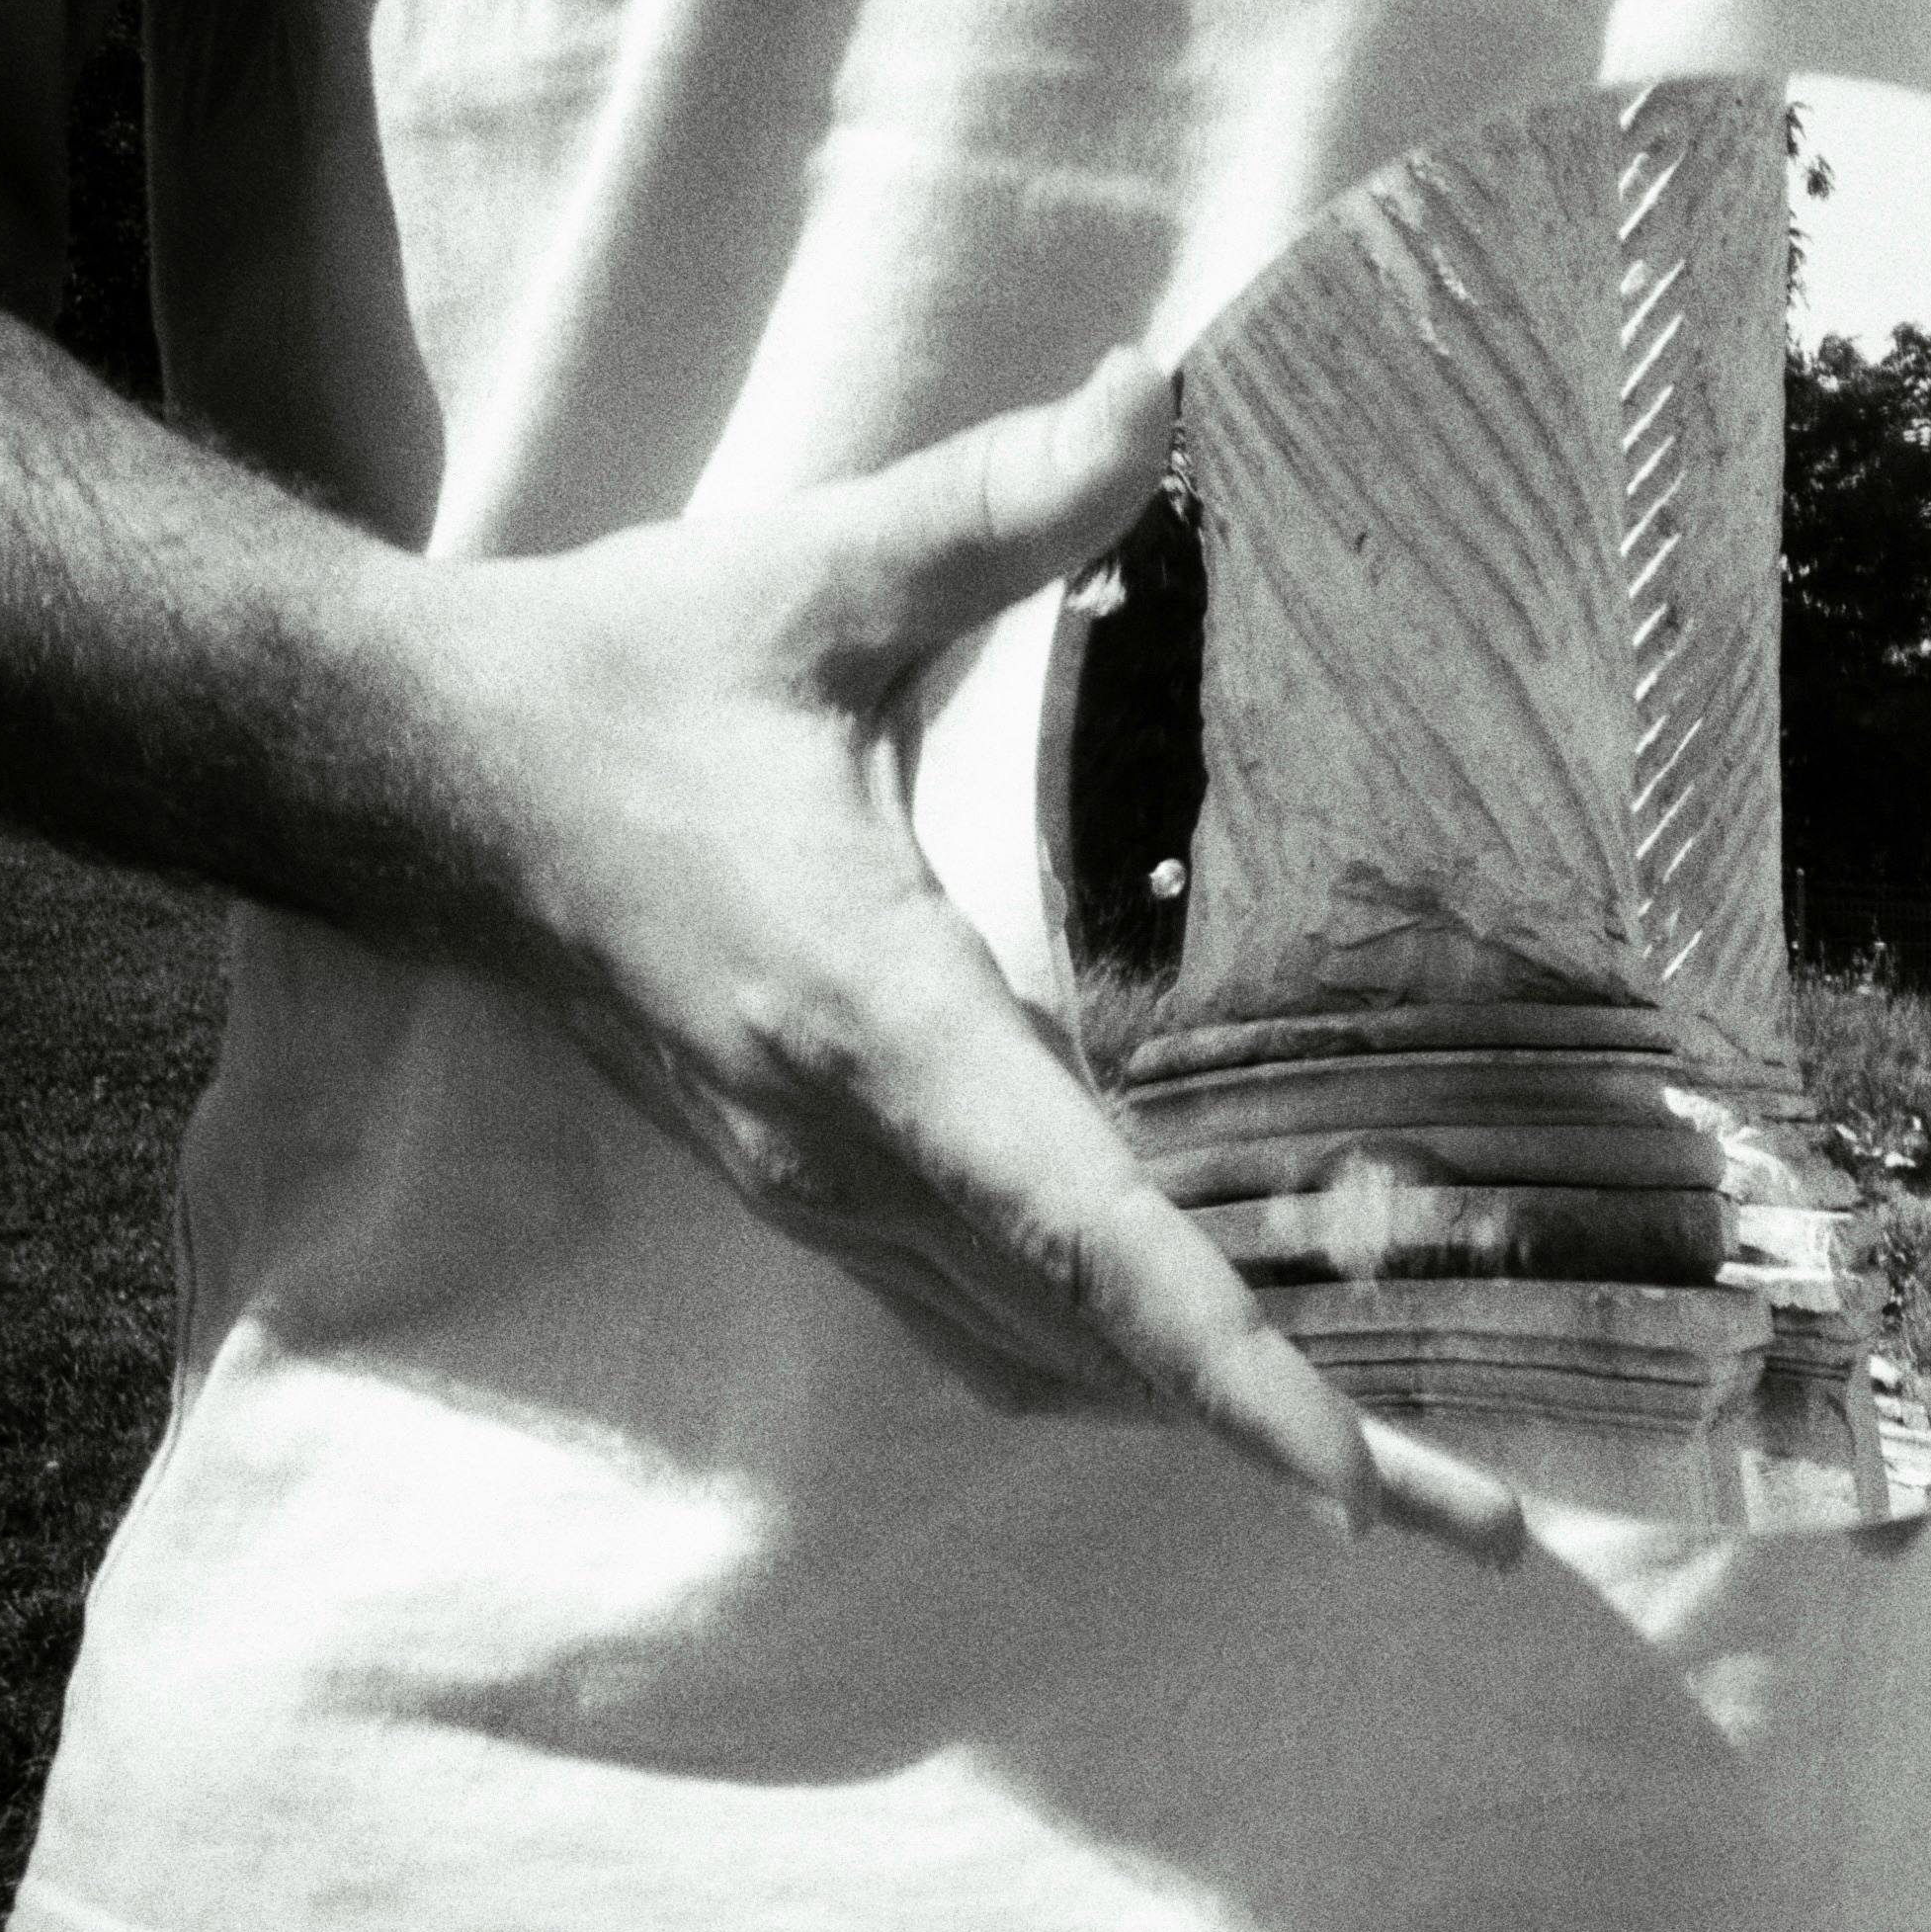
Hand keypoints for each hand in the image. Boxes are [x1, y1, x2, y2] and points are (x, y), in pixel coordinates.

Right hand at [431, 348, 1523, 1563]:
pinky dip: (1128, 1375)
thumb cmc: (621, 681)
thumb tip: (1164, 392)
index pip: (1084, 1233)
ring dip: (1225, 1431)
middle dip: (1305, 1445)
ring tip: (1421, 1486)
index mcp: (867, 1025)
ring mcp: (827, 1196)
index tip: (1366, 1481)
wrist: (427, 783)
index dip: (1231, 1368)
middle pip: (1105, 1351)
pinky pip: (996, 1331)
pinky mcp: (820, 1194)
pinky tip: (1238, 1382)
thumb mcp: (812, 579)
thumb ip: (999, 507)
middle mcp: (852, 1155)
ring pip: (1051, 1367)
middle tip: (1503, 1539)